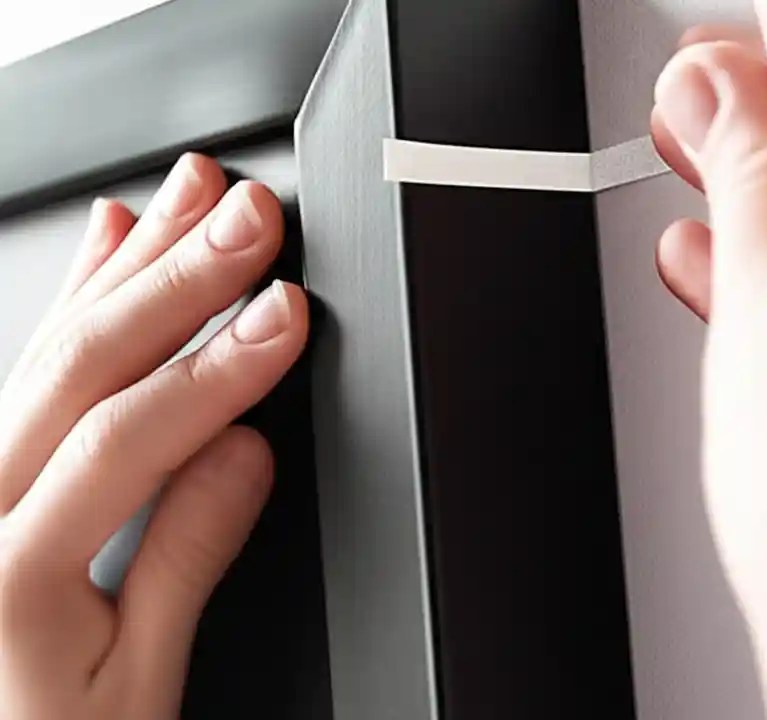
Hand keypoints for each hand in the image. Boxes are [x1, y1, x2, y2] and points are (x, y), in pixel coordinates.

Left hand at [0, 155, 307, 718]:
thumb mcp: (137, 687)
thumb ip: (184, 560)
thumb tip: (245, 450)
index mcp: (5, 575)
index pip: (127, 439)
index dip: (216, 369)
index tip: (284, 314)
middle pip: (80, 368)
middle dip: (178, 281)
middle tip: (251, 218)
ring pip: (48, 349)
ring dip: (133, 265)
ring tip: (197, 199)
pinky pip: (22, 367)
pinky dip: (73, 298)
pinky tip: (112, 246)